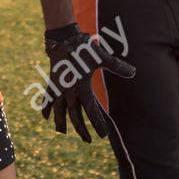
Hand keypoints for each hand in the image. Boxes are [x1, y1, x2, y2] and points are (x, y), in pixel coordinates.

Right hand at [42, 26, 136, 141]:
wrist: (64, 38)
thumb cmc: (84, 48)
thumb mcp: (102, 57)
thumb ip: (117, 66)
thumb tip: (134, 72)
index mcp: (81, 84)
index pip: (90, 108)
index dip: (97, 122)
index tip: (102, 134)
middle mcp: (68, 88)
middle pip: (74, 113)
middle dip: (80, 128)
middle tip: (88, 141)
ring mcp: (58, 85)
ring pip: (58, 108)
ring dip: (60, 121)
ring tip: (62, 132)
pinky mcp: (52, 81)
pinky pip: (47, 97)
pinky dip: (45, 107)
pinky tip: (45, 117)